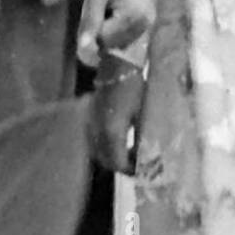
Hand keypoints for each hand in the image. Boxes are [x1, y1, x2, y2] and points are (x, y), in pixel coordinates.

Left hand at [77, 0, 157, 68]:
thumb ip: (92, 18)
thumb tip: (84, 48)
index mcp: (132, 18)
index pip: (103, 40)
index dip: (91, 27)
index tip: (90, 7)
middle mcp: (145, 26)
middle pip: (112, 43)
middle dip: (101, 29)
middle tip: (99, 4)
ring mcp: (148, 24)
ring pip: (120, 41)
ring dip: (109, 30)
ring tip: (108, 6)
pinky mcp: (149, 20)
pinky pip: (128, 34)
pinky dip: (118, 27)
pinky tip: (115, 9)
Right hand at [89, 52, 145, 175]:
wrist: (117, 64)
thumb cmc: (134, 87)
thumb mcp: (142, 114)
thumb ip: (141, 138)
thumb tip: (146, 156)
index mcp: (112, 132)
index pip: (118, 163)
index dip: (130, 170)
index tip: (142, 170)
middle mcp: (97, 132)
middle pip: (105, 161)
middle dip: (120, 166)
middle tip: (136, 164)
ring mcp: (90, 124)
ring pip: (97, 152)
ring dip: (111, 158)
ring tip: (127, 153)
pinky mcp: (88, 117)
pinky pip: (93, 141)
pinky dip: (104, 147)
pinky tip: (116, 141)